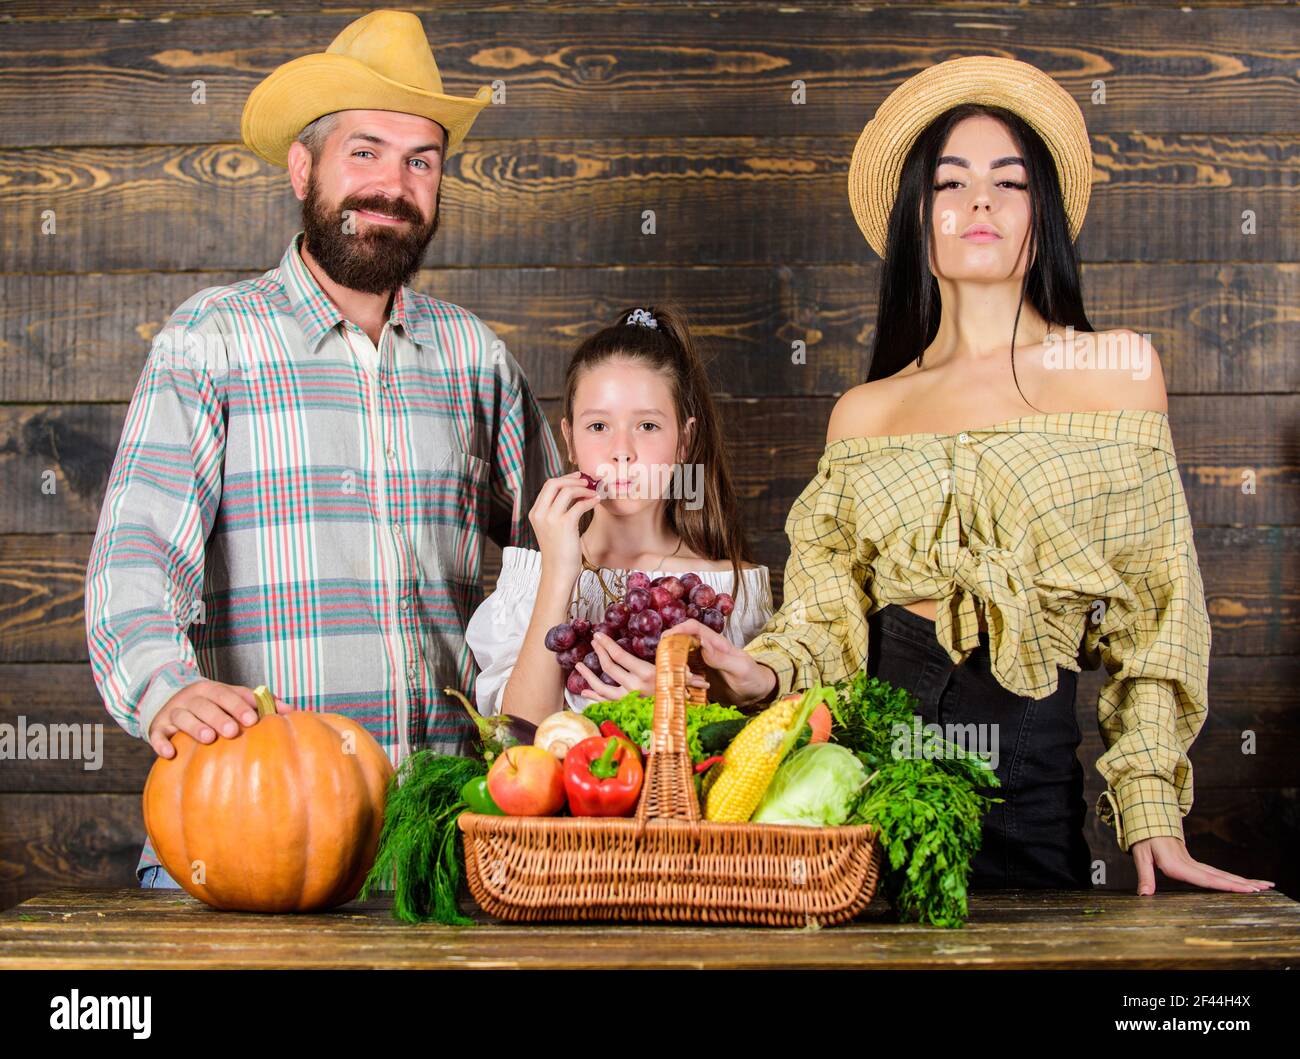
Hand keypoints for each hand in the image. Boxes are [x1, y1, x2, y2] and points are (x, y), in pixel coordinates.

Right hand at [148, 680, 292, 758]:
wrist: (170, 698)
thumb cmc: (212, 704)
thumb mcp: (233, 698)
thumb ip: (260, 703)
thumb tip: (291, 710)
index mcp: (213, 689)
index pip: (228, 694)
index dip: (240, 705)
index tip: (254, 719)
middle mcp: (192, 698)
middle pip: (207, 705)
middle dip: (220, 716)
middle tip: (233, 731)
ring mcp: (174, 711)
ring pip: (183, 716)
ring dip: (195, 727)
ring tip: (209, 738)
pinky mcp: (157, 727)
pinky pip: (157, 734)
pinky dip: (162, 743)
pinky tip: (171, 754)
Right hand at [528, 471, 599, 574]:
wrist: (558, 572)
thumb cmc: (559, 551)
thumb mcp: (553, 528)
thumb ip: (558, 510)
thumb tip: (575, 492)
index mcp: (535, 513)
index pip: (548, 486)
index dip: (565, 479)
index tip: (578, 479)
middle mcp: (540, 514)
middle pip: (554, 483)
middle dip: (572, 480)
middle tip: (587, 481)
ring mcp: (550, 519)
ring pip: (567, 491)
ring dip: (584, 489)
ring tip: (594, 493)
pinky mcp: (564, 525)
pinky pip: (579, 505)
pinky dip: (590, 500)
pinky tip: (596, 501)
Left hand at [576, 630, 708, 700]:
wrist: (679, 717)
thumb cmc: (682, 691)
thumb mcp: (681, 672)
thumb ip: (672, 657)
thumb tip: (673, 641)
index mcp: (645, 673)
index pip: (619, 655)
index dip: (606, 644)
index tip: (598, 635)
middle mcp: (634, 686)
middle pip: (609, 667)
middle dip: (599, 652)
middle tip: (593, 642)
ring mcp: (628, 698)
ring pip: (601, 687)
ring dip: (588, 675)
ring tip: (578, 665)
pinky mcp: (626, 707)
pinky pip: (606, 702)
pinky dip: (594, 697)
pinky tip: (583, 692)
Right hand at [652, 619, 777, 704]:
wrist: (758, 694)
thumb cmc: (753, 678)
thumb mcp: (740, 668)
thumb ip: (721, 657)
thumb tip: (702, 644)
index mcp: (716, 643)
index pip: (694, 628)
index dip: (678, 629)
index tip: (665, 638)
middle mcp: (705, 651)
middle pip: (681, 642)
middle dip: (669, 649)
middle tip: (662, 663)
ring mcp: (701, 665)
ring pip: (679, 659)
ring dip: (673, 668)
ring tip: (675, 679)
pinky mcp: (699, 678)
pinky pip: (684, 676)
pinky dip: (679, 681)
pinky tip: (681, 689)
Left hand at [1130, 835, 1274, 894]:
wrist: (1147, 822)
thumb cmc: (1143, 840)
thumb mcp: (1140, 856)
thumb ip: (1145, 876)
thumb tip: (1144, 895)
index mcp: (1177, 864)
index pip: (1205, 878)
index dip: (1225, 885)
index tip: (1245, 889)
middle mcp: (1189, 864)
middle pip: (1220, 876)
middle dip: (1242, 884)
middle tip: (1264, 889)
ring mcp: (1194, 863)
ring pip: (1222, 874)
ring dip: (1243, 880)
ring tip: (1265, 886)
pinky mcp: (1194, 864)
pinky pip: (1216, 873)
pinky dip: (1232, 878)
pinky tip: (1245, 883)